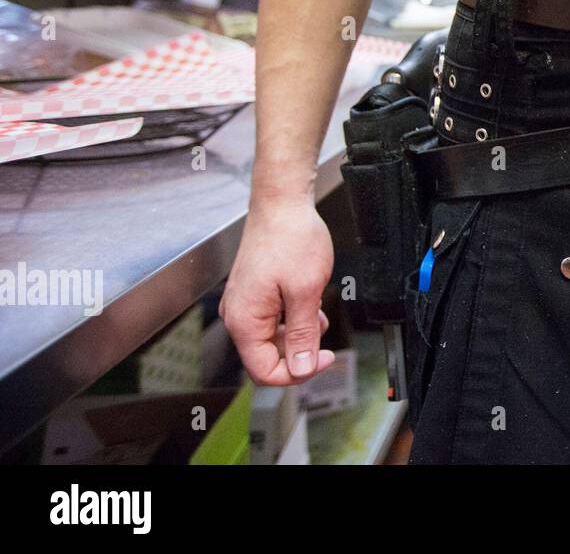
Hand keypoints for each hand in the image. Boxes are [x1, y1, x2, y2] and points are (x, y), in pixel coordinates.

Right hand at [220, 195, 335, 384]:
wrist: (281, 204)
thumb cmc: (291, 237)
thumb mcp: (305, 291)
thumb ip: (302, 334)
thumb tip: (302, 369)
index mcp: (244, 320)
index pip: (265, 371)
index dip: (298, 372)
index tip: (324, 358)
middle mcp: (238, 315)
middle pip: (267, 357)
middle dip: (299, 351)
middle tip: (324, 333)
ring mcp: (244, 303)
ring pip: (272, 338)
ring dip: (298, 333)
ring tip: (316, 310)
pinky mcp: (254, 293)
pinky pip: (272, 319)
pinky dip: (292, 317)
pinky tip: (308, 302)